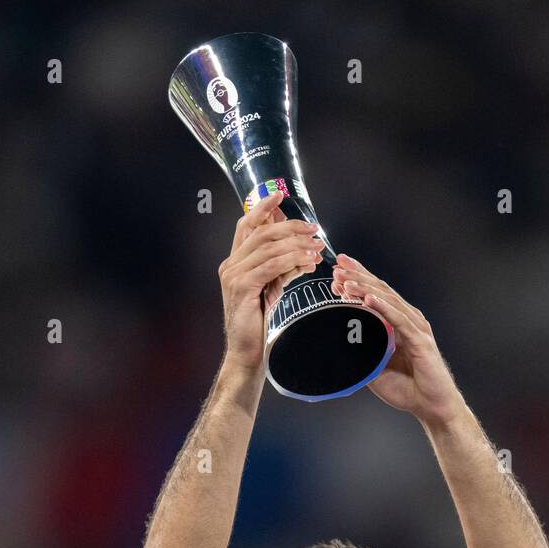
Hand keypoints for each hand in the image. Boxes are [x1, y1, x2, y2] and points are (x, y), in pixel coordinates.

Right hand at [218, 189, 324, 370]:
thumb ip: (280, 268)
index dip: (262, 208)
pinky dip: (292, 261)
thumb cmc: (258, 324)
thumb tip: (302, 251)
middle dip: (291, 227)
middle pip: (262, 232)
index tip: (280, 195)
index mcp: (234, 262)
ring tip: (317, 247)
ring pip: (269, 247)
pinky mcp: (242, 287)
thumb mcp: (271, 289)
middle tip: (314, 228)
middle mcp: (230, 265)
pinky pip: (271, 266)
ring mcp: (233, 275)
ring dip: (297, 244)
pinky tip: (308, 263)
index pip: (246, 225)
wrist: (246, 352)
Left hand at [331, 254, 463, 425]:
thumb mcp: (374, 367)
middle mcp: (409, 320)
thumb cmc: (407, 388)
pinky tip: (369, 299)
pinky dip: (384, 308)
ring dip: (365, 289)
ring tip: (345, 282)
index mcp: (398, 323)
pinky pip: (400, 321)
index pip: (376, 295)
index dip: (358, 280)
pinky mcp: (421, 341)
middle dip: (358, 276)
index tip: (337, 272)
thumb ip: (360, 352)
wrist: (431, 406)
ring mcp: (416, 328)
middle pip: (381, 291)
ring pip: (388, 302)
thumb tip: (337, 344)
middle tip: (338, 266)